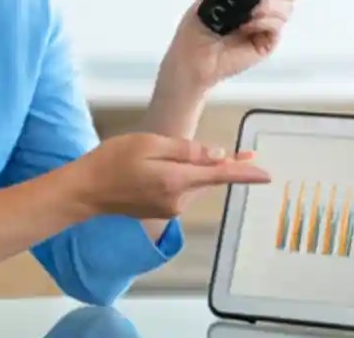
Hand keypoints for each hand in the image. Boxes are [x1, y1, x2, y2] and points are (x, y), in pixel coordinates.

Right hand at [72, 133, 269, 219]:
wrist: (87, 189)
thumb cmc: (113, 160)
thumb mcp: (150, 143)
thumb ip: (187, 150)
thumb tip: (219, 156)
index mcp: (177, 180)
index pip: (221, 176)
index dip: (245, 173)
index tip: (267, 174)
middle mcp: (178, 200)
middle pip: (209, 179)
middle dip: (222, 164)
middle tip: (245, 151)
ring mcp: (170, 208)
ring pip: (196, 183)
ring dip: (197, 169)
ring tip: (168, 151)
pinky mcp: (162, 210)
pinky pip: (182, 189)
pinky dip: (184, 177)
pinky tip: (164, 166)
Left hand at [160, 0, 298, 92]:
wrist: (194, 53)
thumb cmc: (198, 27)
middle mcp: (261, 5)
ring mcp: (266, 23)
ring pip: (286, 6)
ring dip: (267, 5)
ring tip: (247, 13)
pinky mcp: (268, 41)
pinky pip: (277, 25)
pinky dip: (262, 22)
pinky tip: (246, 26)